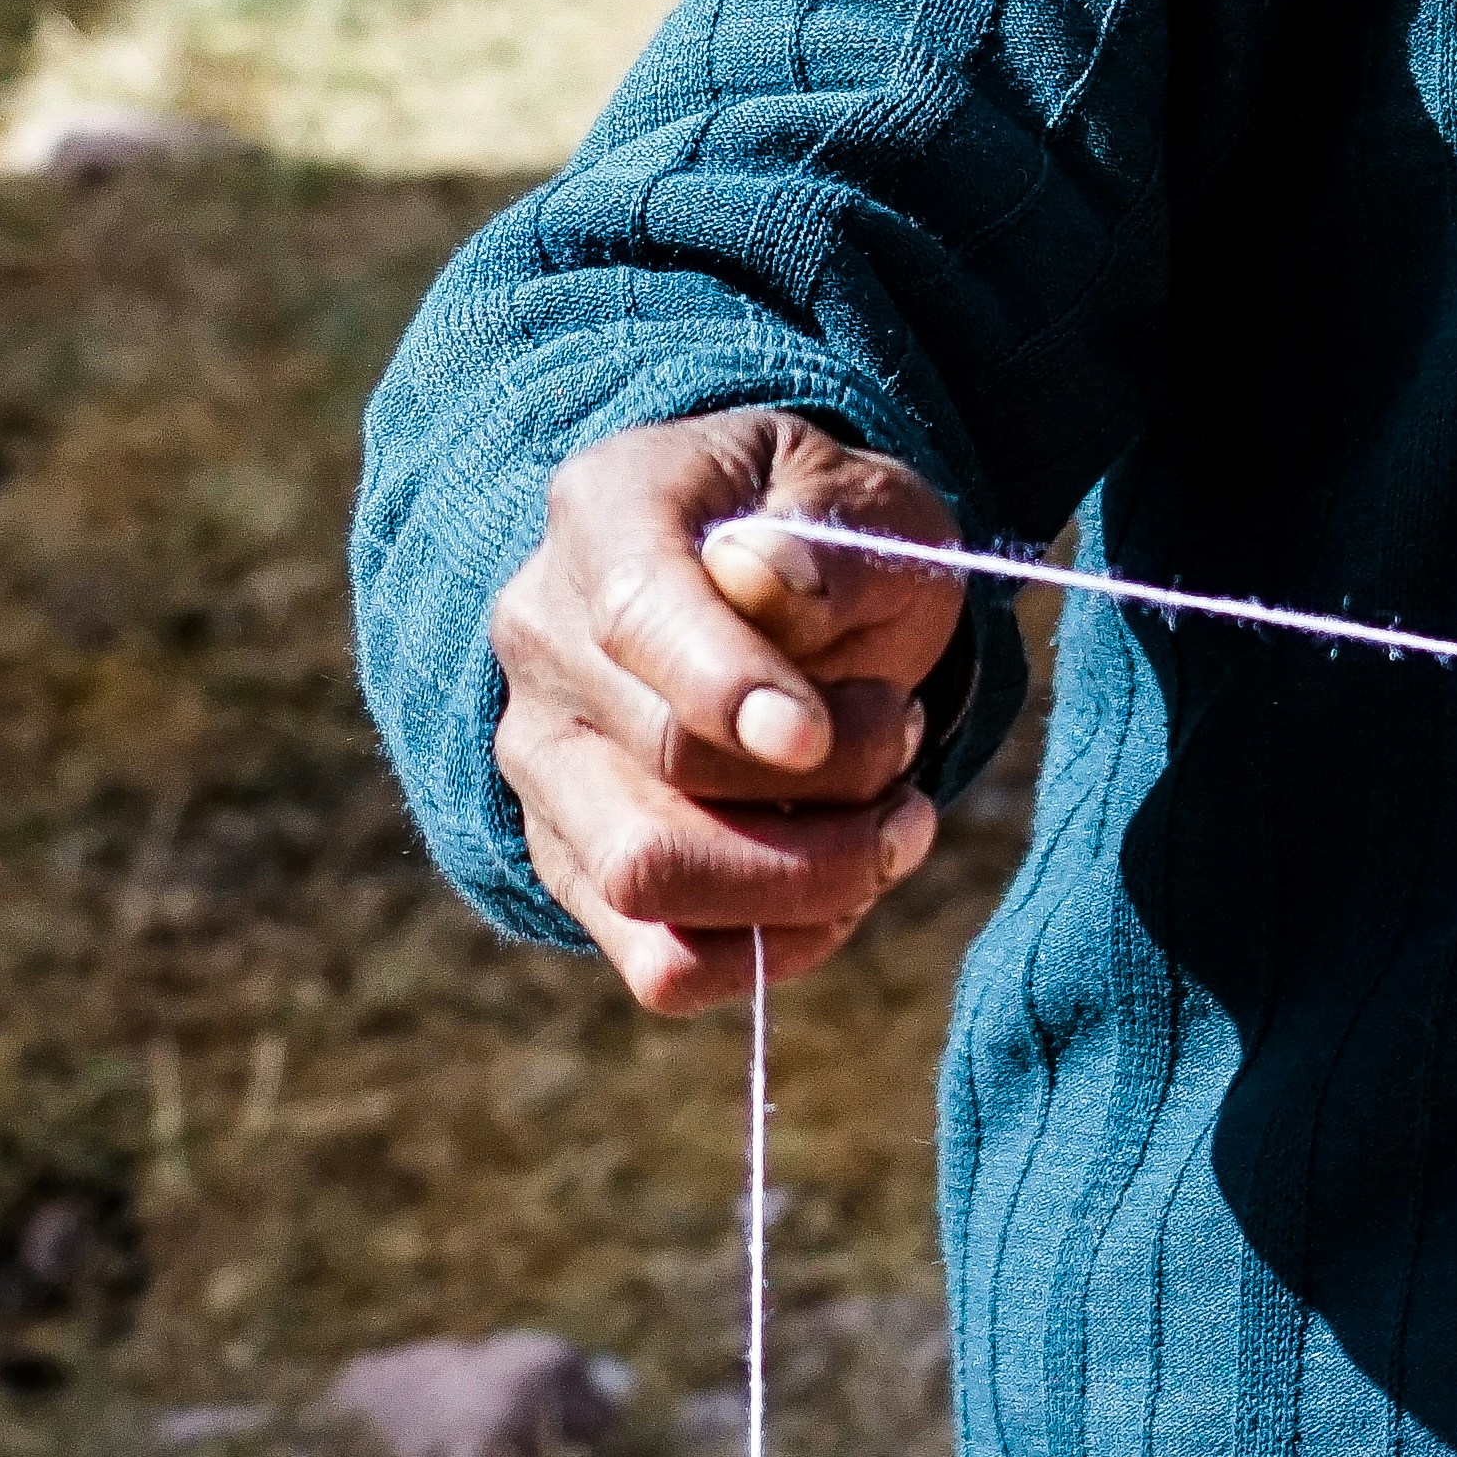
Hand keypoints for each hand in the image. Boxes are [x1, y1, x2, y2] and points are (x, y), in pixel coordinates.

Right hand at [484, 411, 969, 1015]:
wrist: (777, 579)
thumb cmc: (827, 533)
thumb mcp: (863, 497)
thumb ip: (829, 545)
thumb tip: (763, 579)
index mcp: (609, 510)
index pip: (641, 615)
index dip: (730, 686)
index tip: (817, 738)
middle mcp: (544, 636)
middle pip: (662, 761)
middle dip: (829, 781)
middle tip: (912, 738)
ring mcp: (545, 758)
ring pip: (644, 877)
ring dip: (805, 877)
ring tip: (899, 823)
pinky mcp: (571, 859)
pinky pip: (656, 959)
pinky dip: (767, 949)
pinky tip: (844, 891)